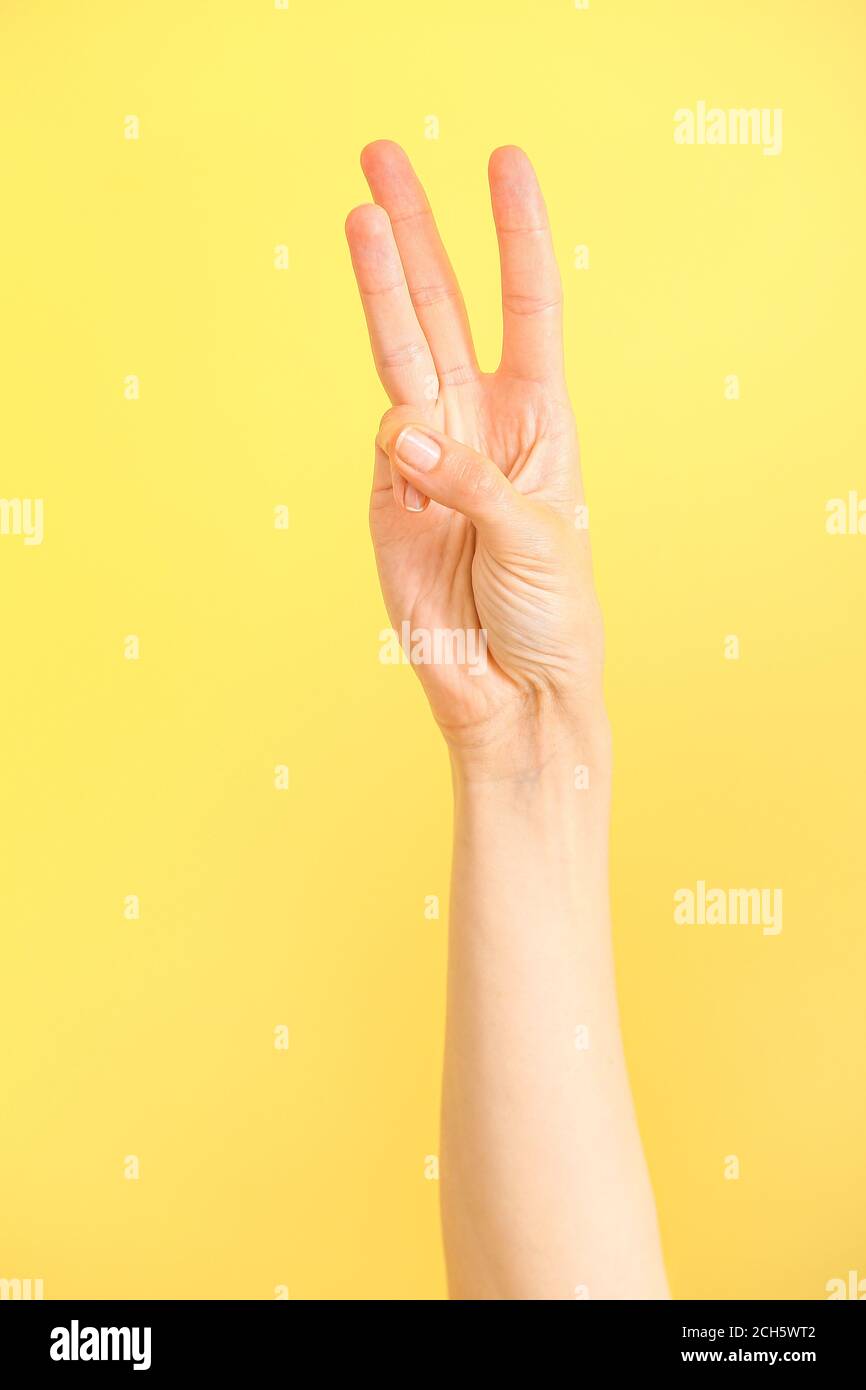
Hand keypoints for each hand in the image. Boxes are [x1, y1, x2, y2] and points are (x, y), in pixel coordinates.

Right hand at [346, 142, 605, 773]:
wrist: (515, 694)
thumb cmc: (553, 613)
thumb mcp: (537, 536)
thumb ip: (471, 479)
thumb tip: (400, 429)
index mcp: (538, 419)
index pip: (526, 307)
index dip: (517, 235)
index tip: (504, 161)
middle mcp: (478, 425)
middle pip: (440, 311)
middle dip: (415, 234)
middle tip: (379, 157)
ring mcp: (428, 462)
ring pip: (397, 359)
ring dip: (380, 291)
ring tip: (362, 219)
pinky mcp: (388, 508)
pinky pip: (384, 457)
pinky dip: (396, 448)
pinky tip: (411, 455)